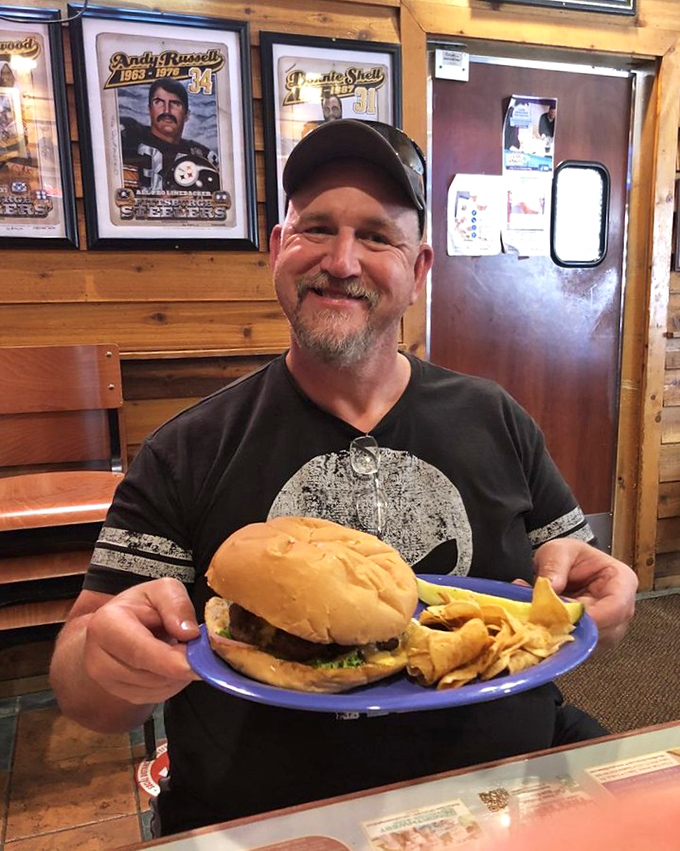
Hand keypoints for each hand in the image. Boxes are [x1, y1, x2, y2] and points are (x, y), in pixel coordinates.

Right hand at [83, 578, 201, 704]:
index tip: (198, 666)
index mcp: (106, 624)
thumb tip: (189, 633)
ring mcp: (104, 680)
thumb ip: (177, 605)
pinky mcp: (118, 693)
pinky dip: (171, 684)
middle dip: (180, 667)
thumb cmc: (144, 604)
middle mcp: (97, 657)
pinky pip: (153, 697)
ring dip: (178, 676)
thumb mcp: (164, 589)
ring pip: (153, 689)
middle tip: (199, 651)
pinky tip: (173, 665)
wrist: (123, 621)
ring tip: (183, 652)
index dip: (171, 662)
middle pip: (148, 675)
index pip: (140, 652)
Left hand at [533, 538, 637, 647]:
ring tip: (540, 620)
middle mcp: (622, 609)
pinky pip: (578, 648)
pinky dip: (558, 640)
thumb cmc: (568, 556)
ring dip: (563, 634)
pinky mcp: (592, 639)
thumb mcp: (558, 550)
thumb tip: (551, 587)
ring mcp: (609, 627)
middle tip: (544, 620)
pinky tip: (542, 627)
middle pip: (605, 630)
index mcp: (622, 581)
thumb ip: (554, 565)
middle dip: (573, 627)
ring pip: (590, 643)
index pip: (617, 607)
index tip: (566, 617)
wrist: (561, 566)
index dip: (592, 616)